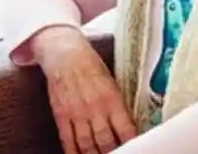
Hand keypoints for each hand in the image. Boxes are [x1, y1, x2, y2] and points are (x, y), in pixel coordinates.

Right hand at [32, 26, 137, 153]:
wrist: (64, 53)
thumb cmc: (91, 65)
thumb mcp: (111, 82)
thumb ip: (118, 104)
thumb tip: (128, 125)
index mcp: (112, 98)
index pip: (126, 130)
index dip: (131, 144)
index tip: (136, 150)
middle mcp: (95, 108)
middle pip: (106, 142)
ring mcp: (77, 113)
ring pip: (87, 144)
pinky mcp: (61, 115)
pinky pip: (68, 140)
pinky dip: (73, 152)